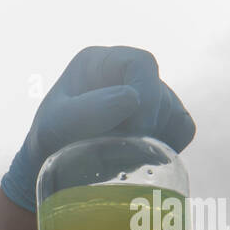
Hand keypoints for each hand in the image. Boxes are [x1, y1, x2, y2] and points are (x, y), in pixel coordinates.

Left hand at [0, 46, 196, 211]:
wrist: (50, 167)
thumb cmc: (47, 142)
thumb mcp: (55, 127)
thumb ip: (85, 112)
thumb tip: (132, 99)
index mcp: (101, 62)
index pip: (141, 64)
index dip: (146, 94)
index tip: (135, 130)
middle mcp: (127, 74)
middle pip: (160, 92)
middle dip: (146, 127)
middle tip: (121, 153)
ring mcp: (147, 95)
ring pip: (174, 114)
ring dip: (153, 141)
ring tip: (118, 158)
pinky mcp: (160, 119)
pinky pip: (182, 130)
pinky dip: (167, 148)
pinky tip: (138, 159)